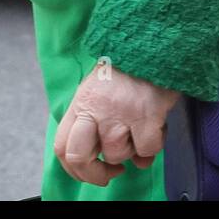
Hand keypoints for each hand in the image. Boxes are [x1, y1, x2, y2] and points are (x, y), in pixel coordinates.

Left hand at [53, 63, 181, 186]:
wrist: (151, 44)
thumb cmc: (126, 69)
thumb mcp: (99, 90)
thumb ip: (99, 125)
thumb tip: (124, 161)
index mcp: (81, 103)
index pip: (62, 147)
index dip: (75, 170)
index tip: (93, 170)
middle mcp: (94, 109)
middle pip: (79, 157)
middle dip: (96, 174)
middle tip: (114, 170)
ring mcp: (119, 113)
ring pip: (118, 155)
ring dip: (132, 149)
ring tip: (139, 126)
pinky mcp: (144, 116)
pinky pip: (146, 150)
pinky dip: (153, 145)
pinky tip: (156, 126)